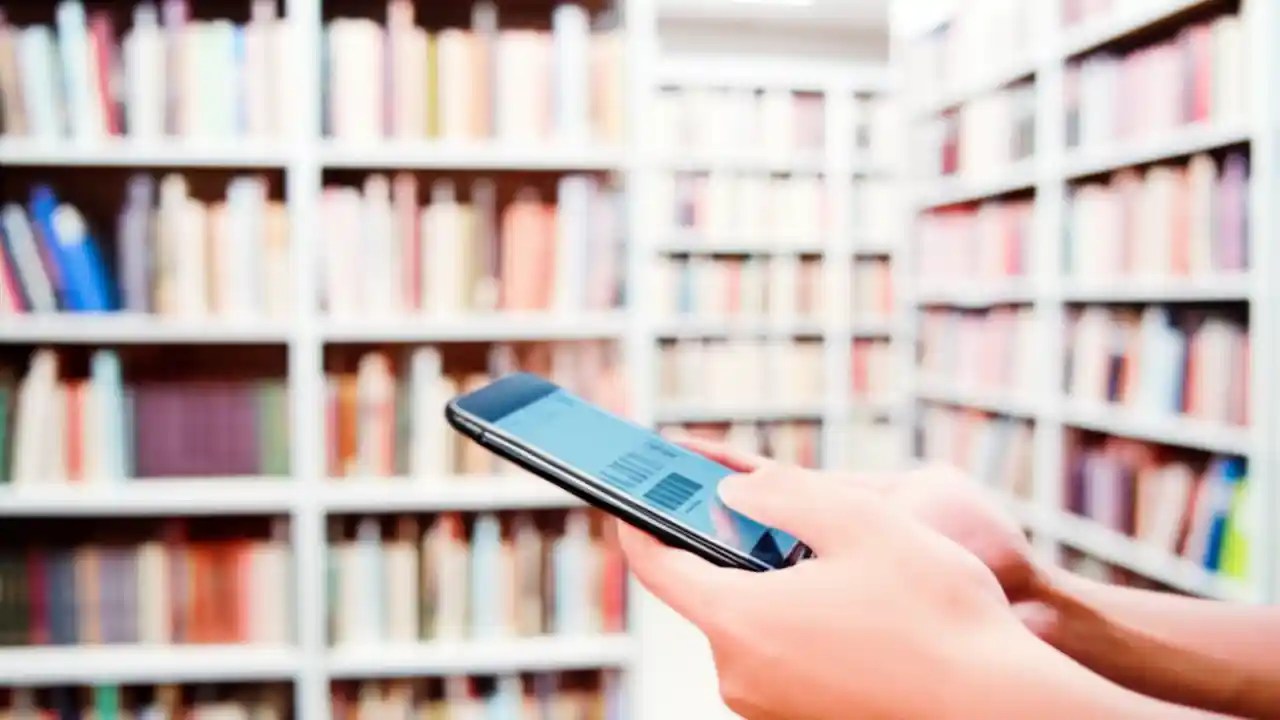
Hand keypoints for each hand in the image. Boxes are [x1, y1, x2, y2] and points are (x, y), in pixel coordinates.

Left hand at [619, 459, 1055, 719]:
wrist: (999, 705)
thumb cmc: (935, 612)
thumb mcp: (857, 520)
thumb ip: (780, 493)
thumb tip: (732, 492)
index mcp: (738, 621)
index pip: (656, 565)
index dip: (638, 523)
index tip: (628, 498)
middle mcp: (739, 675)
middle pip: (709, 595)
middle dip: (732, 551)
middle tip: (774, 517)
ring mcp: (769, 706)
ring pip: (750, 625)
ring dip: (774, 590)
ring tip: (837, 567)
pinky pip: (779, 658)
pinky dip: (797, 626)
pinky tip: (854, 611)